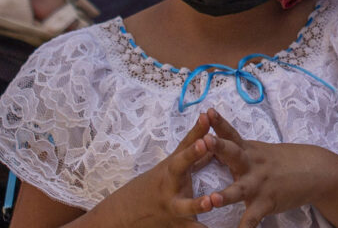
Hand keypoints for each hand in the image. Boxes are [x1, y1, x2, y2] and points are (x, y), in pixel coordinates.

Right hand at [92, 113, 227, 226]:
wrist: (127, 213)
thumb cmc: (156, 183)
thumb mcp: (172, 164)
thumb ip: (193, 147)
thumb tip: (208, 123)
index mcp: (173, 167)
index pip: (185, 147)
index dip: (195, 135)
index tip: (206, 121)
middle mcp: (171, 184)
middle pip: (179, 167)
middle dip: (192, 155)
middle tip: (206, 142)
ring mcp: (172, 205)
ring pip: (185, 206)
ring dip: (197, 205)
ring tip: (211, 201)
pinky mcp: (177, 226)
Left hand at [209, 113, 337, 222]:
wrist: (314, 170)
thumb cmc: (282, 160)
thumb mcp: (260, 151)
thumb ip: (238, 148)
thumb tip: (215, 138)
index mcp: (249, 150)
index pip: (231, 133)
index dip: (218, 122)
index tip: (205, 112)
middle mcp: (252, 164)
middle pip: (233, 153)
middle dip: (217, 147)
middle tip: (203, 141)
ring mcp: (259, 184)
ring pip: (239, 190)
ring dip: (224, 195)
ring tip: (211, 200)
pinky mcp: (267, 202)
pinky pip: (253, 218)